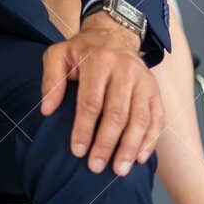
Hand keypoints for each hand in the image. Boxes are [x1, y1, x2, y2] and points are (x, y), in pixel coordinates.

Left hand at [40, 13, 162, 176]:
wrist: (114, 34)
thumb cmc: (82, 50)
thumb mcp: (58, 55)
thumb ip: (51, 80)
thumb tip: (47, 109)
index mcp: (99, 61)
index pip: (91, 102)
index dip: (83, 129)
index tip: (77, 151)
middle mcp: (125, 70)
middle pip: (117, 114)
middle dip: (106, 144)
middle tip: (96, 167)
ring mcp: (144, 81)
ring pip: (140, 119)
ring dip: (130, 147)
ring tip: (119, 170)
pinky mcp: (155, 90)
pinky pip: (157, 118)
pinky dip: (150, 140)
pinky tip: (141, 158)